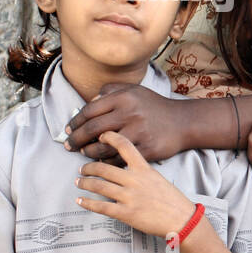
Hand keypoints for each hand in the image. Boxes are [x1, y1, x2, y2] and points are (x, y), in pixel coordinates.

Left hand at [64, 83, 186, 161]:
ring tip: (84, 153)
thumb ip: (109, 91)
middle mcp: (130, 114)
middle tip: (69, 146)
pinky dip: (107, 161)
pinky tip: (102, 160)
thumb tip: (88, 103)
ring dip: (89, 152)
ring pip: (103, 147)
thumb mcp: (133, 91)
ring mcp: (139, 133)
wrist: (183, 122)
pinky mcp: (147, 149)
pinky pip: (119, 159)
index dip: (74, 122)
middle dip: (76, 140)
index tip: (68, 130)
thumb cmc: (154, 107)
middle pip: (92, 129)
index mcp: (124, 98)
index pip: (89, 111)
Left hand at [75, 132, 195, 236]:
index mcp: (144, 169)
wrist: (182, 220)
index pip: (125, 146)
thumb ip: (141, 172)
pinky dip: (87, 203)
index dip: (110, 138)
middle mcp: (135, 181)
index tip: (100, 136)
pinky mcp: (126, 213)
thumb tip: (123, 170)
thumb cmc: (172, 200)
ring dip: (85, 183)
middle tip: (83, 169)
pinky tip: (81, 201)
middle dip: (88, 168)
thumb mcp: (158, 179)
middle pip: (103, 168)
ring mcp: (130, 197)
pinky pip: (101, 206)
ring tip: (80, 182)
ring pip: (98, 186)